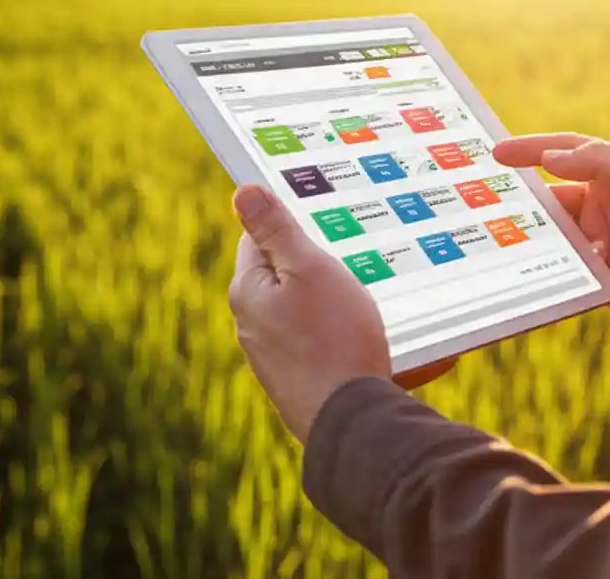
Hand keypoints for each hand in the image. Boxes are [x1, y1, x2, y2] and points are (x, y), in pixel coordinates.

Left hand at [228, 184, 452, 442]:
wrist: (350, 418)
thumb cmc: (333, 337)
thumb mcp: (309, 268)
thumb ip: (276, 230)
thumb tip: (242, 191)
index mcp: (248, 292)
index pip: (259, 240)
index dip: (292, 228)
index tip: (326, 226)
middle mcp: (252, 326)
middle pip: (284, 277)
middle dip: (317, 267)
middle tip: (356, 263)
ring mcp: (274, 359)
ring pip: (305, 313)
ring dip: (333, 304)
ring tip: (368, 305)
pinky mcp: (299, 382)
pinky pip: (320, 345)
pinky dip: (341, 337)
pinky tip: (367, 341)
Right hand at [493, 134, 609, 326]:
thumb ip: (597, 161)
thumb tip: (550, 157)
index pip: (563, 154)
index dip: (530, 150)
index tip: (497, 153)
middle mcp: (600, 207)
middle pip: (549, 199)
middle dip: (520, 200)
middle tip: (481, 200)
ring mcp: (597, 243)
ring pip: (551, 236)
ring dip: (528, 236)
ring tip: (490, 238)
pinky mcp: (597, 277)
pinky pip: (561, 270)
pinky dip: (542, 268)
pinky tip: (517, 269)